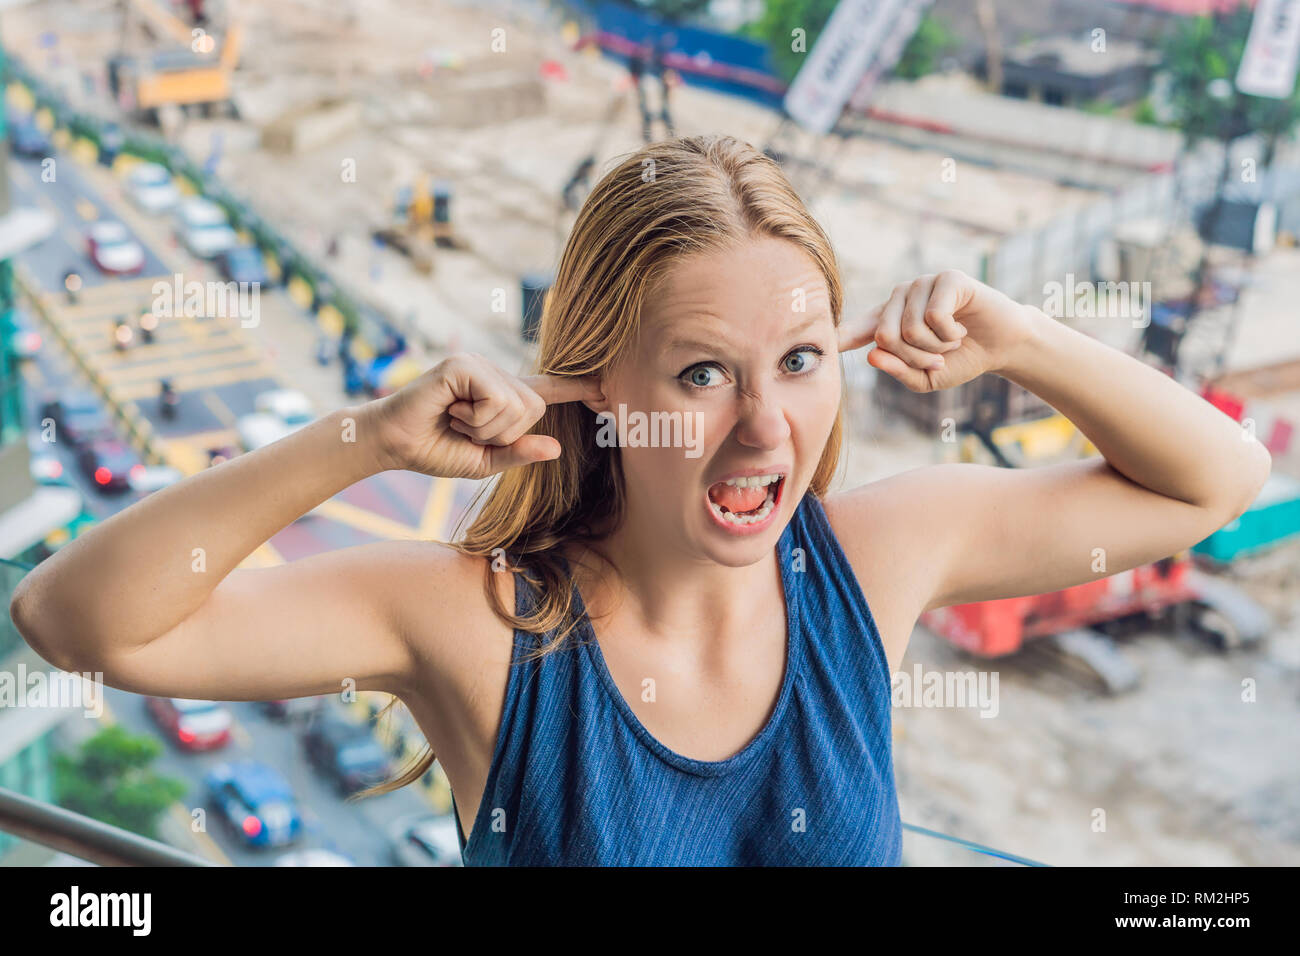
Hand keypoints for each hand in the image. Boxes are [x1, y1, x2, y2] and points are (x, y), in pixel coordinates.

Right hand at [365, 353, 603, 479]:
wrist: (394, 444)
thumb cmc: (435, 449)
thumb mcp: (485, 460)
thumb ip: (519, 453)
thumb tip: (557, 447)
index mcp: (504, 396)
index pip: (549, 389)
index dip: (578, 387)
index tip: (607, 387)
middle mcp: (496, 375)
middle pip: (533, 409)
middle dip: (502, 434)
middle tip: (467, 430)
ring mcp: (480, 366)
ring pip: (516, 407)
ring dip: (485, 428)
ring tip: (456, 420)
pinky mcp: (464, 365)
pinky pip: (495, 400)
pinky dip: (475, 418)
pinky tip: (451, 410)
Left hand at [838, 270, 1039, 392]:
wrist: (1001, 346)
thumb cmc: (961, 360)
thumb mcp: (926, 378)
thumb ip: (898, 371)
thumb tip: (871, 355)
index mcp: (888, 320)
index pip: (856, 328)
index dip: (837, 334)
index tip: (817, 338)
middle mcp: (900, 298)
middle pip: (886, 337)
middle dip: (914, 358)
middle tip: (937, 359)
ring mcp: (921, 284)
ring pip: (910, 328)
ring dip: (936, 347)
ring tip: (951, 343)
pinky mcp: (946, 278)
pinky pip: (934, 316)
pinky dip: (951, 333)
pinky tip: (962, 329)